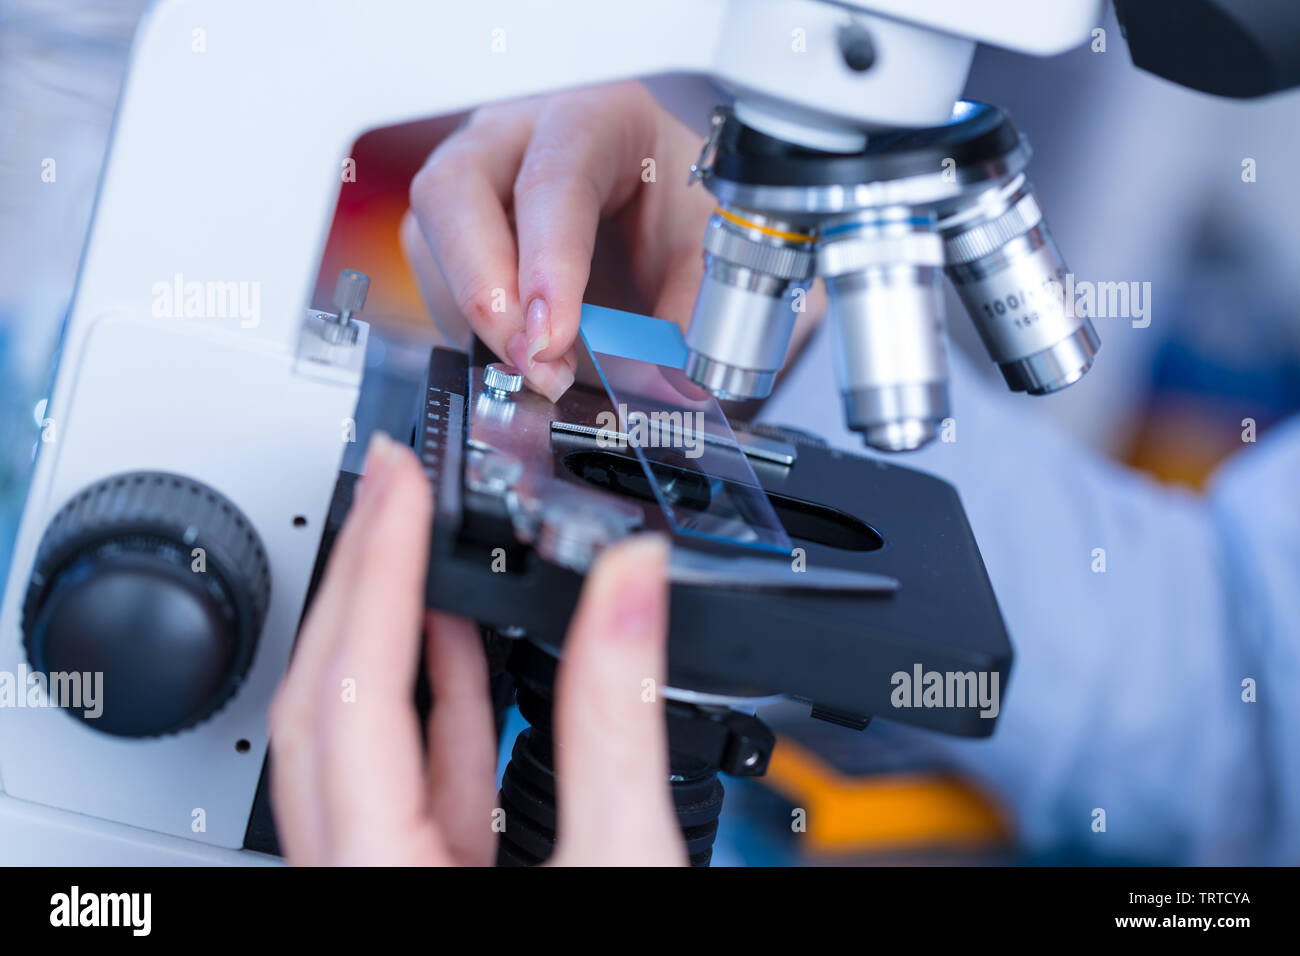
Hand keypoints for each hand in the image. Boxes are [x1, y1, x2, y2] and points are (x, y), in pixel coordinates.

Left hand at [268, 433, 685, 865]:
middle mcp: (356, 872)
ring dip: (389, 626)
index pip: (354, 689)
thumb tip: (632, 582)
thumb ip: (621, 719)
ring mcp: (382, 872)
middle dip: (359, 573)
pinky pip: (409, 769)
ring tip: (415, 537)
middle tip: (389, 482)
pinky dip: (434, 696)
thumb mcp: (624, 858)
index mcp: (381, 871)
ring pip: (354, 731)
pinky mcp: (425, 872)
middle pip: (323, 697)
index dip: (382, 566)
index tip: (404, 483)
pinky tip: (459, 639)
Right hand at [402, 80, 821, 402]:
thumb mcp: (710, 249)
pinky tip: (519, 356)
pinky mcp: (453, 234)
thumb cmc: (677, 207)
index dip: (548, 262)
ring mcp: (474, 180)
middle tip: (529, 359)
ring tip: (538, 371)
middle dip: (484, 289)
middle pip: (456, 192)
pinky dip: (471, 330)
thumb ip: (700, 313)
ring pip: (432, 240)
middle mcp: (517, 137)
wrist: (661, 212)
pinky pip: (436, 282)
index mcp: (594, 120)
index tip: (554, 335)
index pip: (553, 179)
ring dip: (476, 320)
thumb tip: (680, 379)